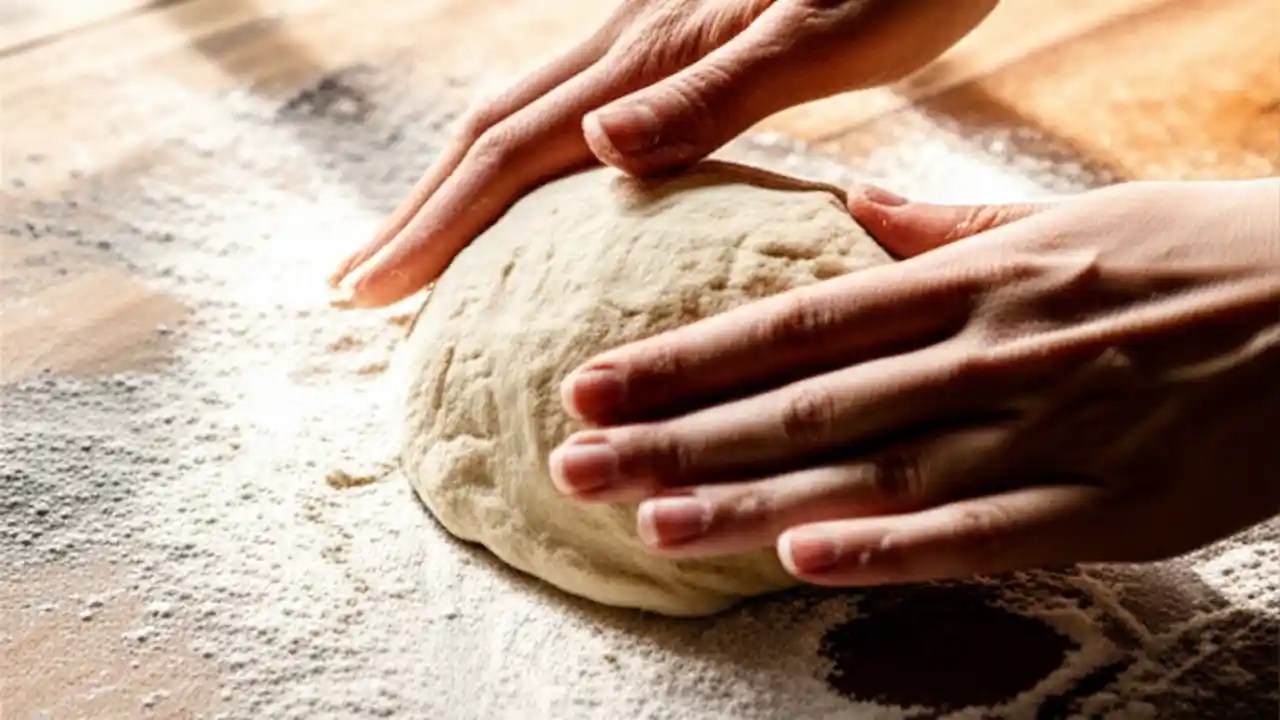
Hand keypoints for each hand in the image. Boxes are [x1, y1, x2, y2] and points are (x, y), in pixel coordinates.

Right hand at [328, 0, 996, 306]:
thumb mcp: (826, 36)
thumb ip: (715, 91)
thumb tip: (596, 145)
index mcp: (652, 53)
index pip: (513, 149)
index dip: (435, 222)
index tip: (369, 291)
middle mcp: (629, 43)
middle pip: (490, 132)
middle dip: (416, 212)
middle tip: (351, 286)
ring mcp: (645, 38)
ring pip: (519, 119)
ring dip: (452, 189)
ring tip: (411, 248)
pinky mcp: (674, 42)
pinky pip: (563, 113)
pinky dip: (516, 167)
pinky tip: (521, 195)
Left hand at [550, 178, 1279, 585]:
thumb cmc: (1203, 256)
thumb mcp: (1070, 217)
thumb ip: (951, 225)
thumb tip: (857, 213)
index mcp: (972, 277)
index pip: (793, 322)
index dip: (684, 357)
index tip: (595, 383)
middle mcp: (986, 352)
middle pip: (803, 404)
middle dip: (677, 435)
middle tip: (573, 463)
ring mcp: (1045, 430)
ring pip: (869, 472)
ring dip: (749, 499)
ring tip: (647, 519)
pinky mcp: (1112, 505)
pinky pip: (986, 532)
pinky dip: (893, 547)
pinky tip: (805, 557)